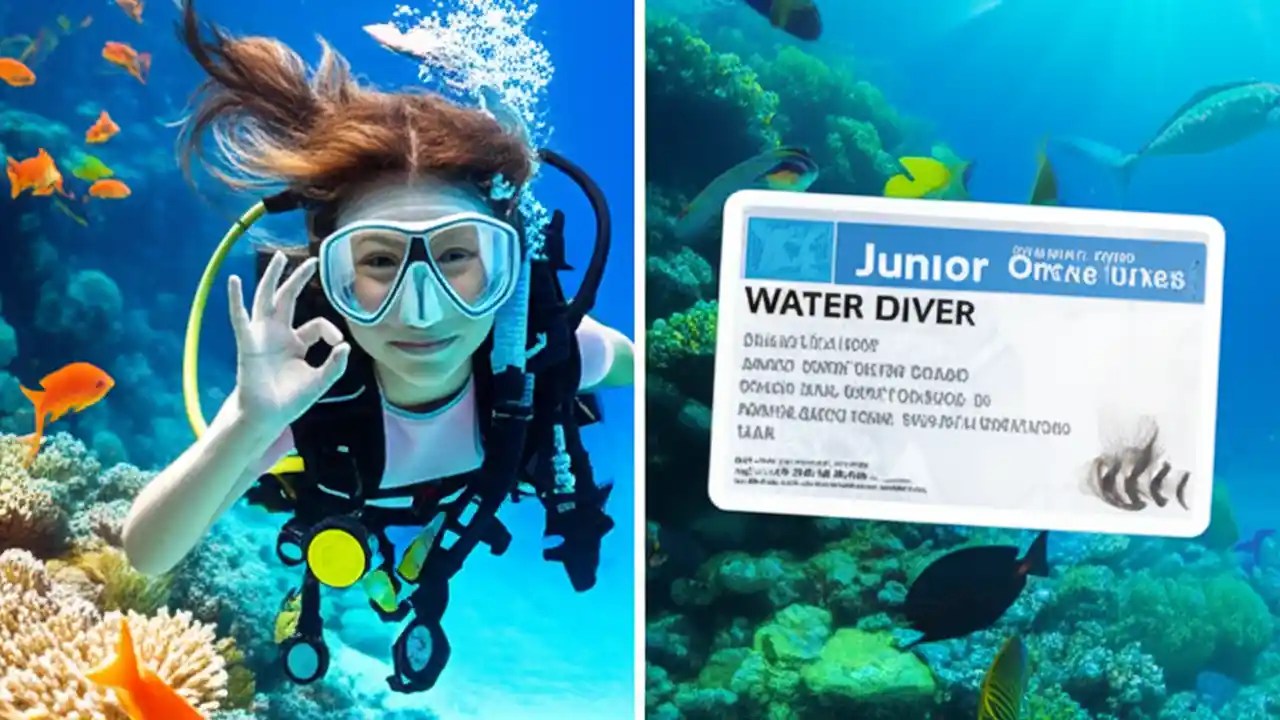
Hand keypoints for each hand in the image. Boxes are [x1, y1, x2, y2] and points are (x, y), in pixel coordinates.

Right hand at [227, 251, 350, 428]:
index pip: (316, 325)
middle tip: (311, 261)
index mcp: (296, 342)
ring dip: (272, 278)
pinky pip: (240, 318)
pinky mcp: (248, 344)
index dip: (329, 329)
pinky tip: (234, 281)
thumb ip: (335, 365)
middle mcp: (278, 334)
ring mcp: (262, 336)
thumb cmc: (290, 399)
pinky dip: (235, 299)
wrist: (267, 416)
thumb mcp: (320, 381)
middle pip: (288, 299)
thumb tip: (346, 345)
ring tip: (279, 257)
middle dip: (298, 279)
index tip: (337, 342)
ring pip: (266, 300)